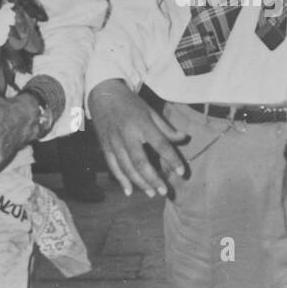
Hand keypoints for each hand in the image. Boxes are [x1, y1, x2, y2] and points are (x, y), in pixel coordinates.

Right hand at [87, 78, 187, 196]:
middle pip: (141, 162)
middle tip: (164, 192)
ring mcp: (114, 142)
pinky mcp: (105, 146)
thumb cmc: (130, 103)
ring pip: (127, 168)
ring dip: (140, 183)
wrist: (103, 94)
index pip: (160, 144)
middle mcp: (127, 134)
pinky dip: (121, 180)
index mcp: (142, 123)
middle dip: (153, 179)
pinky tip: (129, 191)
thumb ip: (165, 127)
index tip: (181, 172)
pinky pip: (113, 167)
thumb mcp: (150, 111)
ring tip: (151, 194)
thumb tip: (183, 138)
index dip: (172, 159)